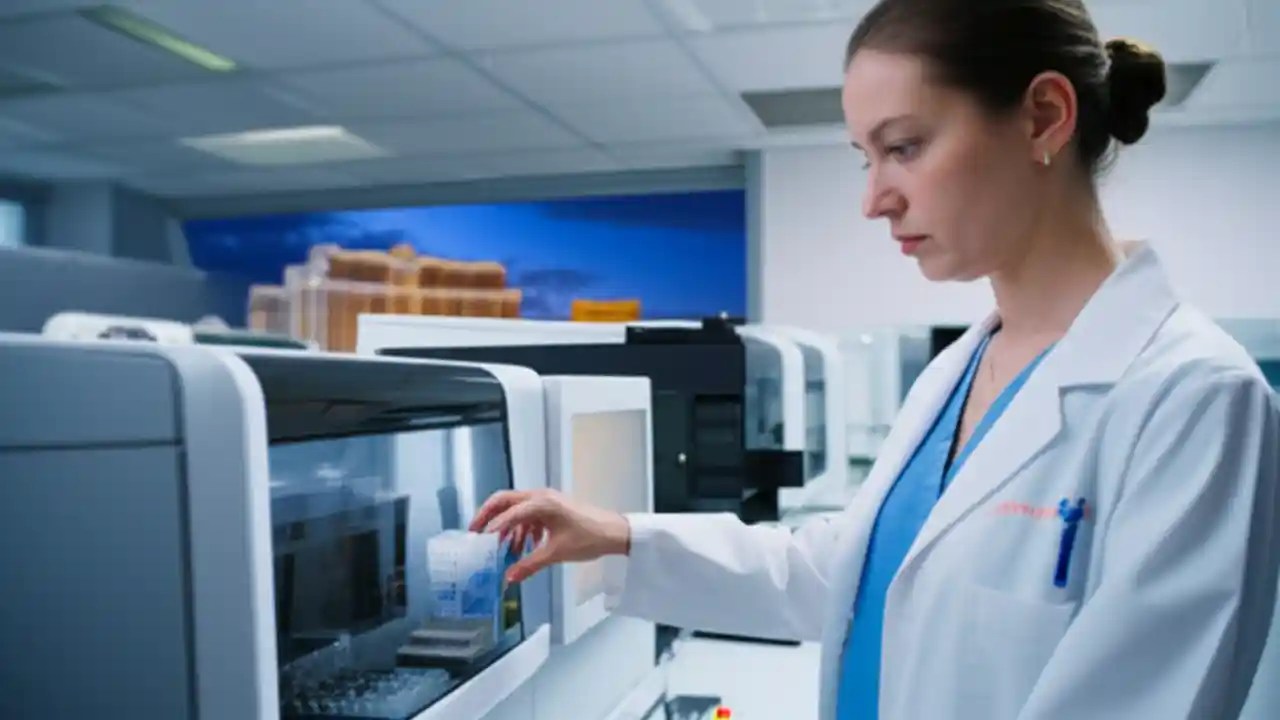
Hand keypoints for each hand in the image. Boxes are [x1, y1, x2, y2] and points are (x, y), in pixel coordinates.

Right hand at [470, 489, 629, 583]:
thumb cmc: (588, 538)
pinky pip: (528, 516)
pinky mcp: (552, 508)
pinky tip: (522, 549)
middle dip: (488, 516)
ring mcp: (546, 500)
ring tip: (500, 550)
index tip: (478, 542)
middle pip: (504, 501)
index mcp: (540, 502)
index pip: (507, 513)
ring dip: (507, 527)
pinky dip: (521, 530)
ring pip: (516, 509)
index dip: (491, 528)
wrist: (615, 532)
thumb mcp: (556, 553)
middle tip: (475, 533)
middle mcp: (540, 496)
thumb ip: (529, 565)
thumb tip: (508, 578)